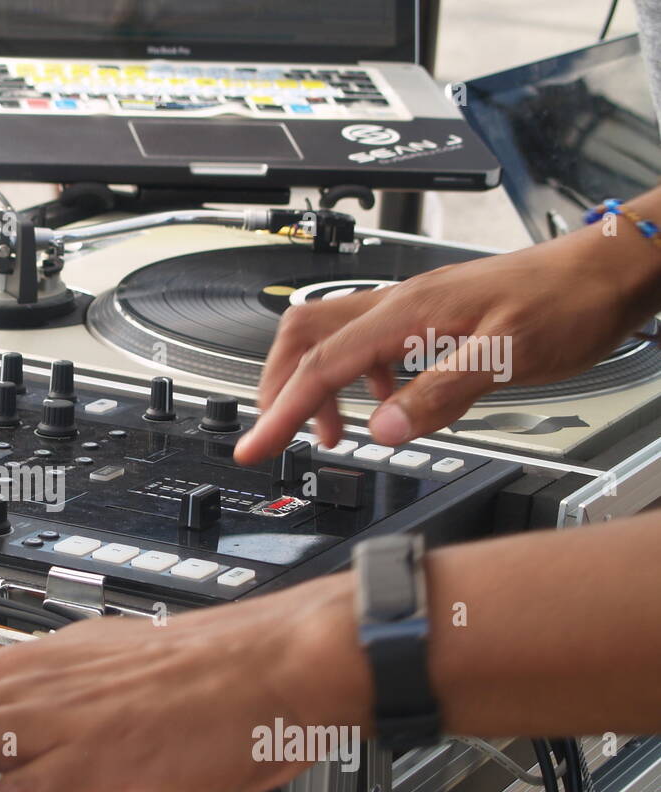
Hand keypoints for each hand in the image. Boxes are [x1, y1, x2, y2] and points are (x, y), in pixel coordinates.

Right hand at [233, 224, 660, 464]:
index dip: (281, 410)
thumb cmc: (569, 303)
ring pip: (328, 338)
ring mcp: (410, 309)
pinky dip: (355, 381)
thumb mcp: (508, 356)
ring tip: (331, 431)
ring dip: (314, 385)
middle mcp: (397, 305)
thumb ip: (440, 393)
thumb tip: (383, 429)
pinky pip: (366, 345)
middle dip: (278, 387)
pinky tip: (384, 404)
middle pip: (301, 336)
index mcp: (406, 314)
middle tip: (275, 434)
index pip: (320, 365)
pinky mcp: (426, 318)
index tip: (255, 446)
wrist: (610, 270)